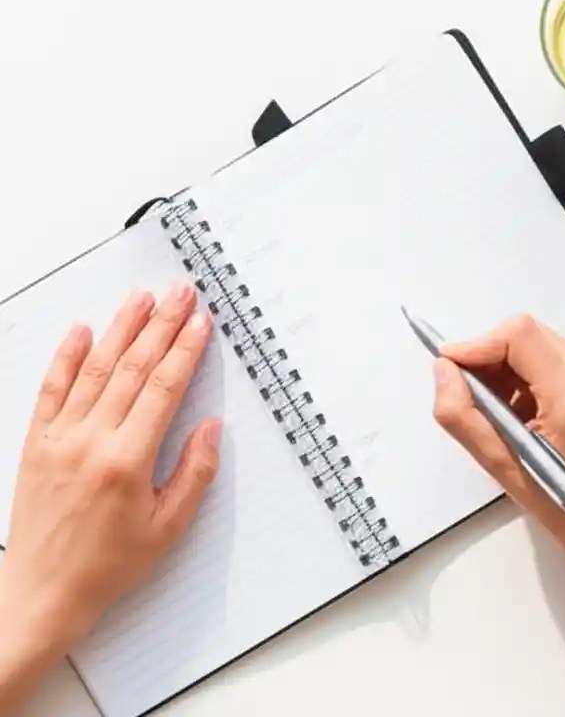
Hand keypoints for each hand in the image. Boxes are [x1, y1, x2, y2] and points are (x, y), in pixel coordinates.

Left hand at [0, 285, 220, 658]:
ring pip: (95, 370)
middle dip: (160, 326)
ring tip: (139, 299)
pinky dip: (66, 358)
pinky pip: (51, 390)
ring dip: (120, 330)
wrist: (42, 590)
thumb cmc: (108, 565)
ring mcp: (58, 438)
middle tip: (179, 293)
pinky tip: (81, 332)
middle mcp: (91, 441)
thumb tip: (209, 428)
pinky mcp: (35, 444)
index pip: (164, 389)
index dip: (185, 350)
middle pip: (133, 369)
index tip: (199, 322)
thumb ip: (193, 473)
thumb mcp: (167, 527)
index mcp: (128, 460)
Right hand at [432, 315, 564, 561]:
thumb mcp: (500, 465)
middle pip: (530, 335)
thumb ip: (463, 415)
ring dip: (507, 367)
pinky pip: (553, 362)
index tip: (449, 366)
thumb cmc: (560, 507)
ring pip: (540, 345)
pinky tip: (519, 414)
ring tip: (496, 410)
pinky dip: (526, 377)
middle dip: (491, 355)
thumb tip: (444, 370)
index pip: (520, 336)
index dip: (478, 344)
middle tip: (469, 391)